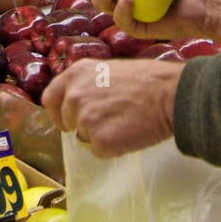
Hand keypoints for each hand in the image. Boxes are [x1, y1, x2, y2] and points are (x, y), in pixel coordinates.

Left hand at [41, 58, 183, 158]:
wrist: (170, 93)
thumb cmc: (148, 80)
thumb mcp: (109, 70)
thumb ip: (89, 84)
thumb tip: (81, 103)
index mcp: (75, 74)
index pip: (50, 98)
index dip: (59, 112)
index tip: (68, 120)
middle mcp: (74, 96)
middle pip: (68, 121)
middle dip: (85, 124)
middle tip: (110, 120)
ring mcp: (85, 119)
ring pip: (84, 137)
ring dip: (101, 135)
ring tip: (125, 122)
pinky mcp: (99, 141)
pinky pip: (99, 151)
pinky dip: (113, 148)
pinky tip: (129, 133)